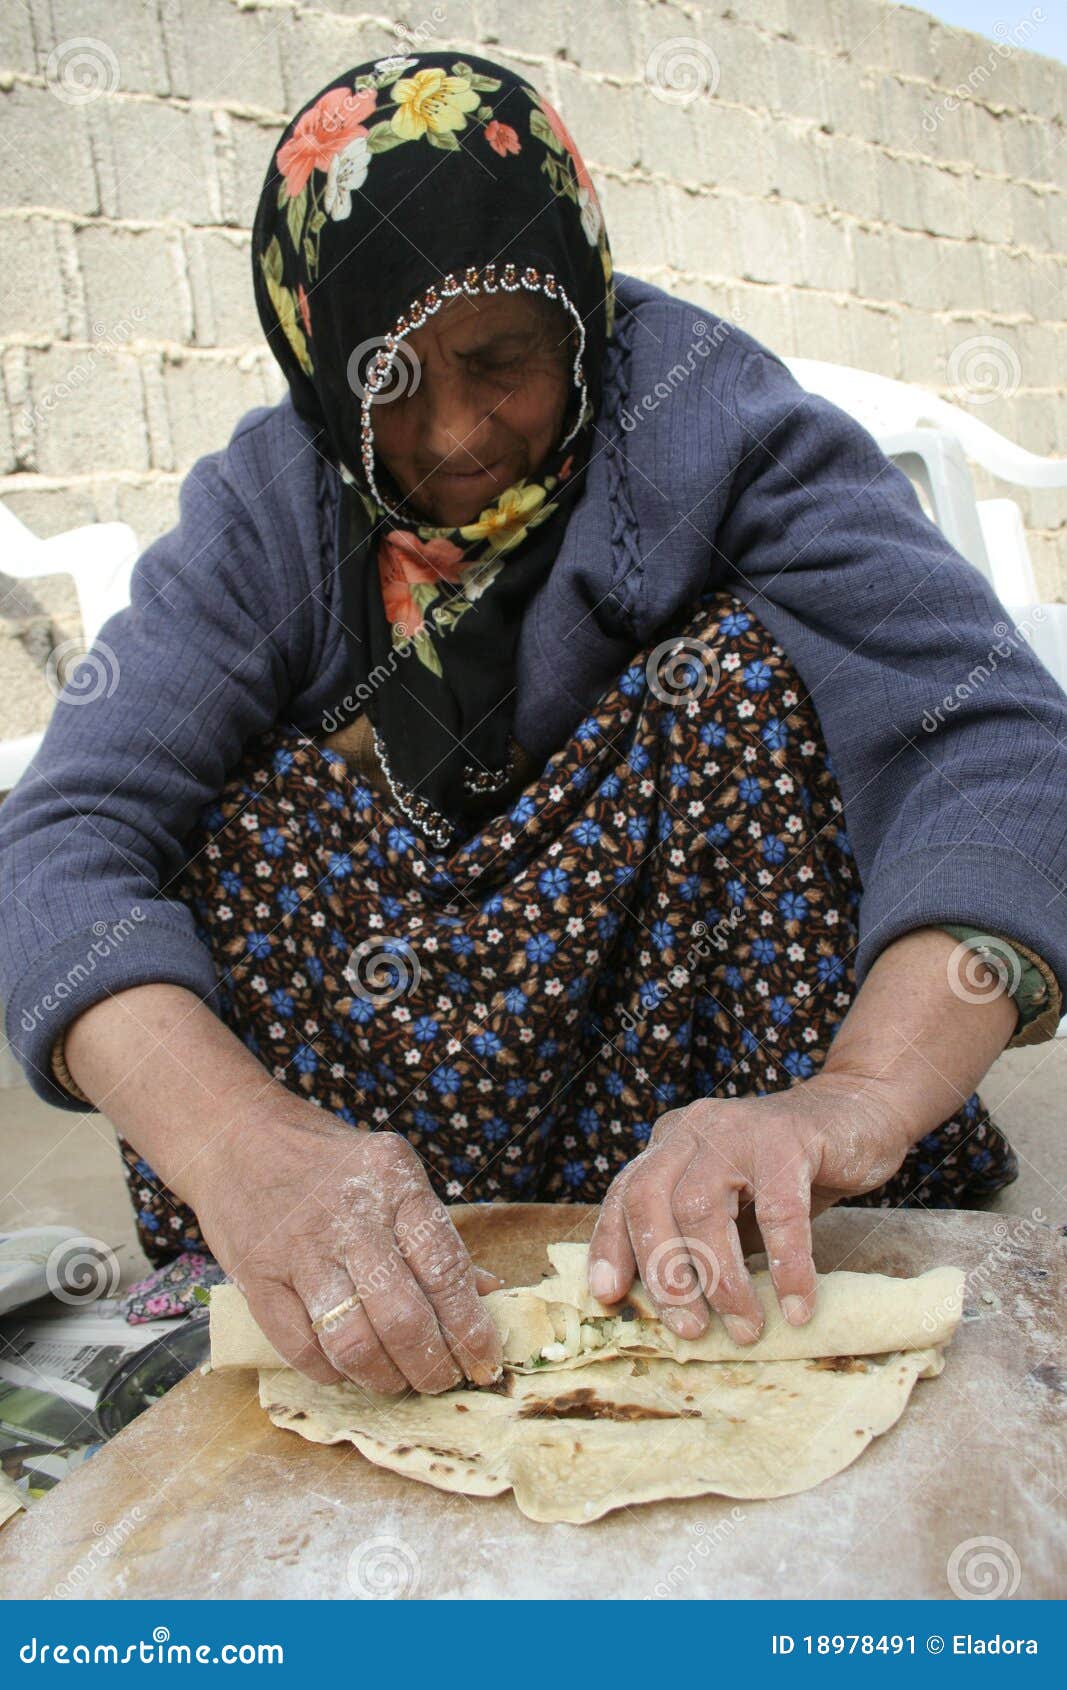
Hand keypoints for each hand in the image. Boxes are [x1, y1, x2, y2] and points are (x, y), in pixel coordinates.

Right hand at [189, 1098, 502, 1394]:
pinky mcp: (257, 1277)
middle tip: (442, 1381)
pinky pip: (301, 1348)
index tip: (484, 1361)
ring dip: (384, 1377)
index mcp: (395, 1181)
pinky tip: (346, 1368)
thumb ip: (435, 1235)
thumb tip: (487, 1295)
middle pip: (402, 1314)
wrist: (237, 1136)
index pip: (444, 1266)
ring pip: (353, 1340)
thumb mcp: (392, 1177)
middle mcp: (350, 1213)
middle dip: (431, 1365)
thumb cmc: (330, 1165)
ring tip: (397, 1380)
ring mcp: (300, 1247)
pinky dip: (331, 1372)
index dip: (469, 1326)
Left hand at [586, 1072, 913, 1344]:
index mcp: (671, 1143)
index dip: (611, 1245)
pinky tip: (796, 1306)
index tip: (608, 1294)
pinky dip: (787, 1266)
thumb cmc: (791, 1173)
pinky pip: (780, 1212)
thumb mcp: (734, 1203)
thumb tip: (677, 1312)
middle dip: (663, 1272)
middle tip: (688, 1328)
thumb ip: (703, 1238)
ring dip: (721, 1280)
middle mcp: (694, 1129)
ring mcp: (737, 1128)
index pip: (625, 1193)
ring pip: (702, 1208)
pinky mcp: (789, 1138)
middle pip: (651, 1200)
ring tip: (744, 1327)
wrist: (860, 1114)